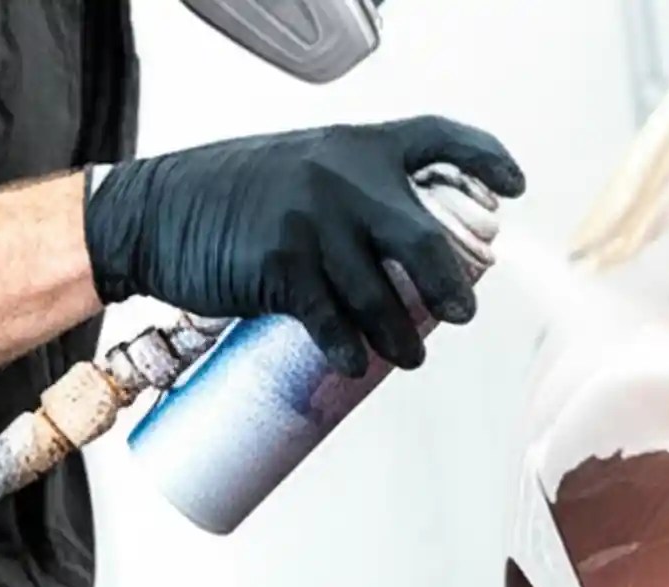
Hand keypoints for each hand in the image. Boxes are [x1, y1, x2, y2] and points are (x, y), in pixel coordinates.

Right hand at [84, 116, 524, 374]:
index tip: (513, 187)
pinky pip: (333, 321)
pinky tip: (357, 365)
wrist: (155, 211)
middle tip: (462, 314)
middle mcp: (343, 177)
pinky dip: (350, 350)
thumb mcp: (303, 167)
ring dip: (405, 337)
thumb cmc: (236, 195)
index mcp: (357, 145)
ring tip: (412, 356)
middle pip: (426, 240)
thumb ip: (355, 190)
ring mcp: (314, 223)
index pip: (438, 137)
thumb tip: (410, 248)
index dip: (485, 158)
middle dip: (452, 287)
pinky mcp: (283, 268)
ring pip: (383, 295)